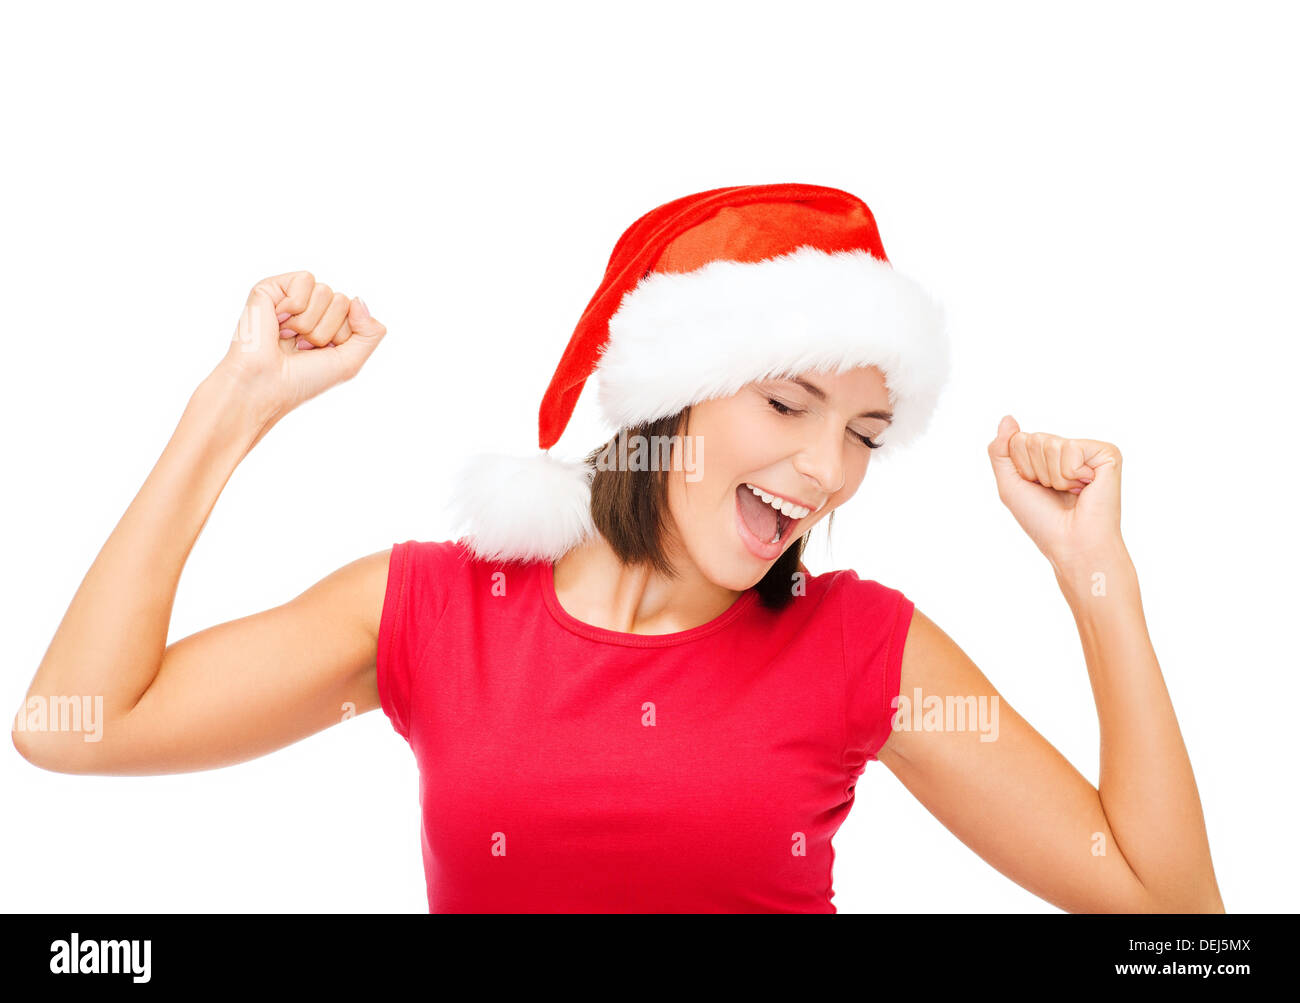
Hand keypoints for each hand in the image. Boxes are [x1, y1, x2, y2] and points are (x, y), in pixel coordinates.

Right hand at [215, 271, 386, 425]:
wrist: (265, 385)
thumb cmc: (303, 379)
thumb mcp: (350, 361)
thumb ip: (371, 333)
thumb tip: (358, 299)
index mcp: (329, 324)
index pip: (356, 313)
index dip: (342, 337)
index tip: (318, 354)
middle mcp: (311, 309)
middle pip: (342, 301)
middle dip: (325, 330)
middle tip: (300, 346)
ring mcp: (291, 298)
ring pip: (326, 291)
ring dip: (308, 322)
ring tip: (287, 336)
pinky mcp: (271, 288)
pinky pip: (305, 280)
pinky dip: (294, 305)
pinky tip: (277, 320)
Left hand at [987, 415, 1123, 572]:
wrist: (1071, 544)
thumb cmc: (1043, 520)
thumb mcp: (1011, 484)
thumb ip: (1001, 450)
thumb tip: (1007, 418)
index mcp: (1047, 456)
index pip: (1017, 440)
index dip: (1021, 468)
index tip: (1038, 489)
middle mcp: (1069, 449)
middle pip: (1032, 440)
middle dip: (1036, 471)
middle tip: (1056, 493)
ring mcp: (1089, 450)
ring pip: (1050, 443)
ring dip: (1054, 476)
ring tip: (1071, 492)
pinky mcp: (1108, 453)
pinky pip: (1071, 449)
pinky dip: (1071, 474)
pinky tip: (1086, 487)